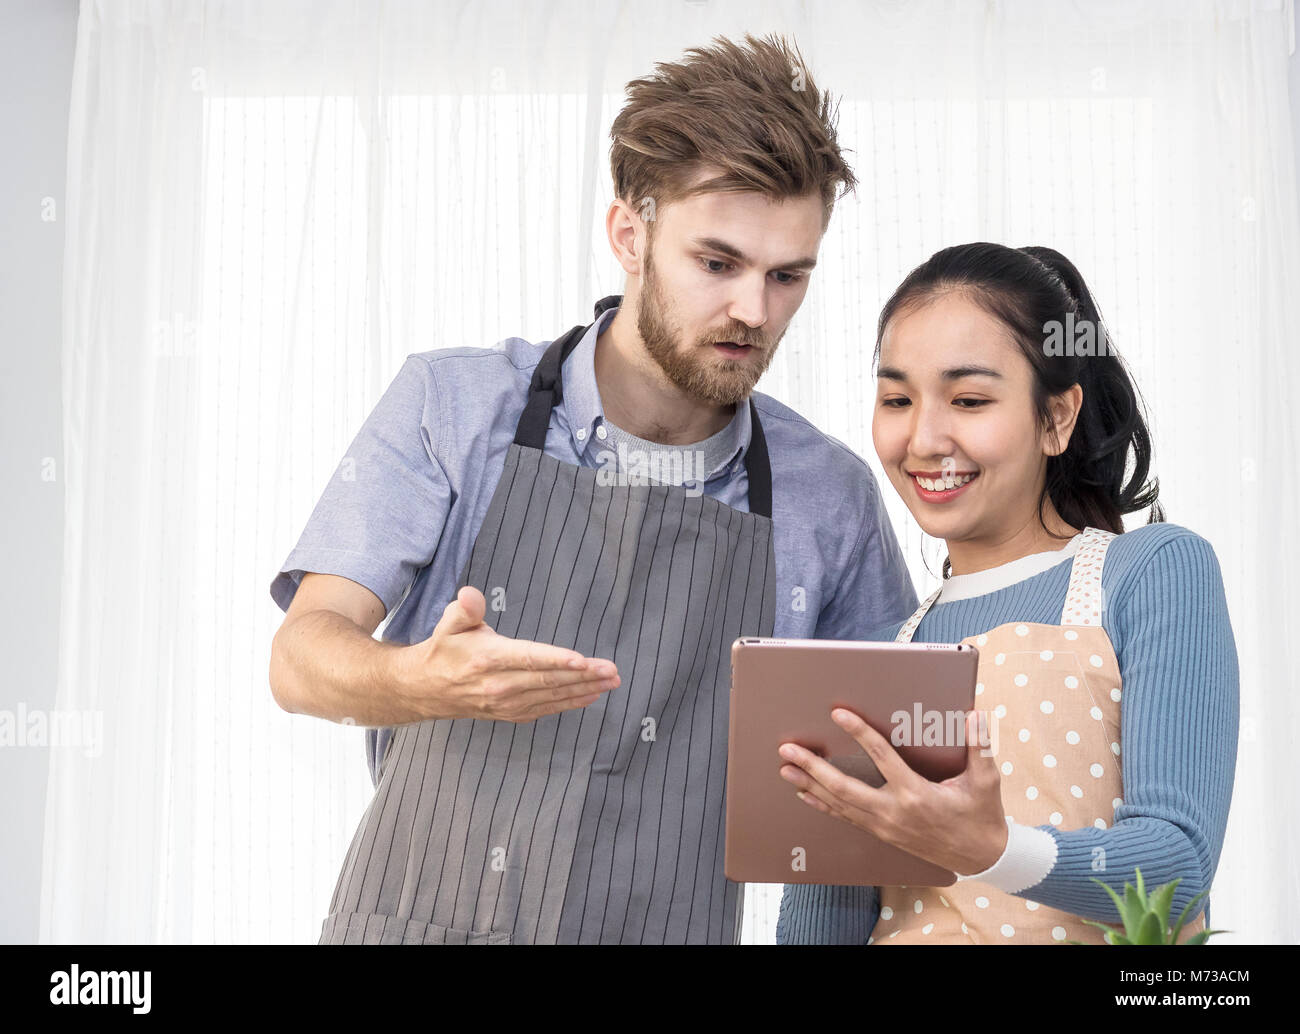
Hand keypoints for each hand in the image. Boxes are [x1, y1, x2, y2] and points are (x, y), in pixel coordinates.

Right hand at [397, 586, 619, 722]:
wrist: (425, 689)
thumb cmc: (445, 649)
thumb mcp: (449, 623)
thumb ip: (465, 608)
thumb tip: (471, 594)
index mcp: (488, 659)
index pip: (527, 659)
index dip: (556, 660)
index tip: (582, 659)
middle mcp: (499, 685)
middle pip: (548, 680)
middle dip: (584, 675)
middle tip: (612, 670)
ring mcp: (506, 703)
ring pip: (552, 696)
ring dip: (585, 689)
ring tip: (611, 681)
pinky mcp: (510, 713)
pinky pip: (546, 709)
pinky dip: (570, 703)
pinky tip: (591, 695)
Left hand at [777, 708, 1007, 875]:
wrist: (982, 857)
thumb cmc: (982, 816)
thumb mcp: (986, 781)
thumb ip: (979, 745)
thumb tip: (976, 714)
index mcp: (916, 794)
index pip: (881, 757)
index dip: (859, 732)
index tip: (839, 713)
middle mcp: (894, 811)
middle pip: (843, 787)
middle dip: (812, 767)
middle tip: (788, 750)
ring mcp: (885, 826)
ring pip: (839, 804)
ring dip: (809, 785)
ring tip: (785, 769)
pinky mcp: (882, 833)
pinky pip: (846, 817)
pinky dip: (823, 805)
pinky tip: (805, 795)